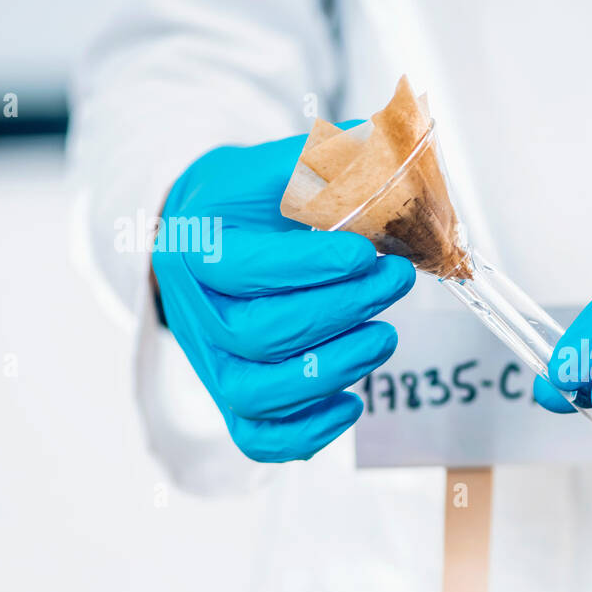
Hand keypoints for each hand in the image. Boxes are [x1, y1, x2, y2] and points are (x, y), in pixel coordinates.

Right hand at [152, 130, 415, 460]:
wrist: (204, 239)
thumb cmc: (250, 206)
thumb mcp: (276, 167)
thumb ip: (325, 161)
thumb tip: (388, 153)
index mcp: (196, 249)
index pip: (247, 269)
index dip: (311, 267)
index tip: (365, 252)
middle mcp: (194, 314)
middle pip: (262, 333)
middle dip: (343, 310)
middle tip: (396, 279)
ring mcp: (212, 364)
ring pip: (260, 392)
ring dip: (335, 369)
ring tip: (385, 336)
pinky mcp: (232, 400)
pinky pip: (259, 438)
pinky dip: (309, 433)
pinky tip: (353, 402)